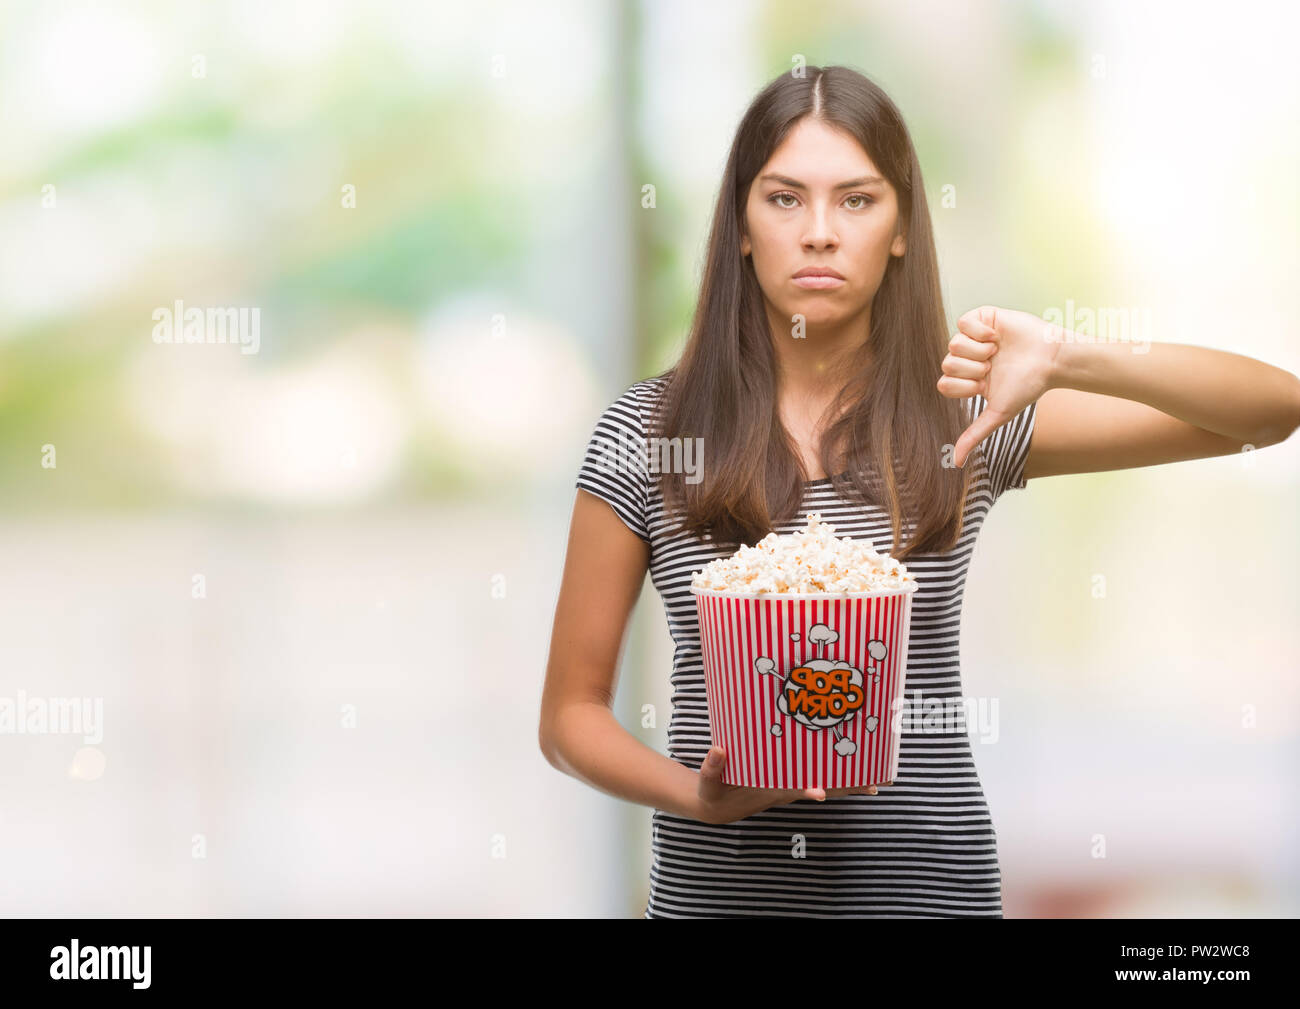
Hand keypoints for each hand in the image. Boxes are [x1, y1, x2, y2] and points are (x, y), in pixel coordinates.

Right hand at [693, 745, 891, 825]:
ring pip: (826, 782)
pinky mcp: (789, 780)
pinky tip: (851, 765)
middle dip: (849, 786)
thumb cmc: (713, 795)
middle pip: (823, 788)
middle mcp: (787, 790)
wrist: (718, 807)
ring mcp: (790, 785)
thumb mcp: (708, 785)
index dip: (807, 790)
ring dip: (851, 781)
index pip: (792, 790)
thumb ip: (712, 769)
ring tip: (879, 779)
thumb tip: (718, 749)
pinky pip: (818, 775)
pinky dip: (835, 772)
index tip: (821, 792)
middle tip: (878, 784)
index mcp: (769, 791)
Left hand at [936, 305, 1061, 467]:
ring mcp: (974, 338)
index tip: (985, 384)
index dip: (964, 385)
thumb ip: (974, 435)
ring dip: (979, 350)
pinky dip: (980, 331)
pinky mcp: (983, 317)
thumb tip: (956, 463)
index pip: (944, 383)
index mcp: (968, 379)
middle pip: (947, 364)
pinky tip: (996, 336)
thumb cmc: (1028, 387)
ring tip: (997, 351)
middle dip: (973, 369)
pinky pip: (963, 322)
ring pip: (954, 344)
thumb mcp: (997, 414)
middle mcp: (968, 359)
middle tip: (994, 367)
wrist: (1050, 360)